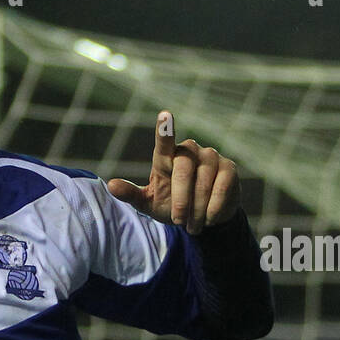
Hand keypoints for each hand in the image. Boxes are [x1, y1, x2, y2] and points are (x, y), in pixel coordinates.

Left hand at [107, 112, 239, 234]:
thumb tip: (111, 185)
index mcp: (166, 157)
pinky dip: (213, 207)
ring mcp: (210, 157)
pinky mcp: (228, 168)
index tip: (164, 115)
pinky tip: (209, 218)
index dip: (165, 129)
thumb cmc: (170, 206)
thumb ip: (131, 194)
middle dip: (181, 200)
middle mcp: (189, 151)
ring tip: (192, 225)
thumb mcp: (148, 203)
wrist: (202, 218)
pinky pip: (222, 187)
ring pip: (204, 181)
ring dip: (197, 208)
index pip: (164, 142)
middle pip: (184, 170)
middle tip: (177, 221)